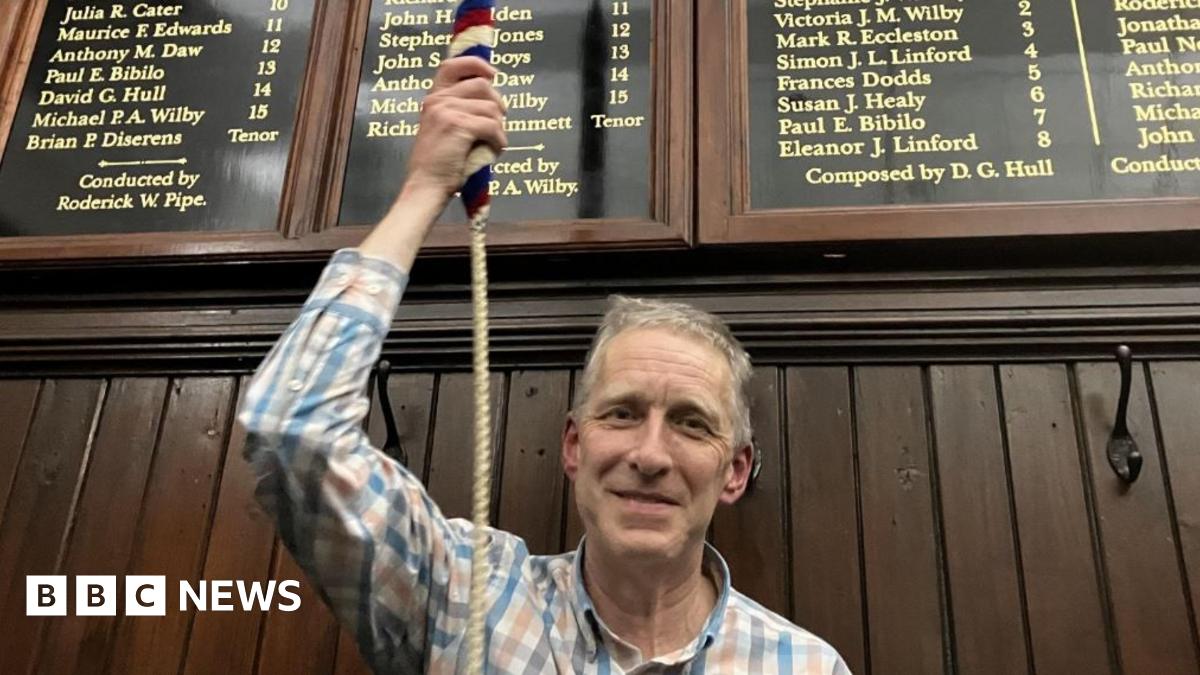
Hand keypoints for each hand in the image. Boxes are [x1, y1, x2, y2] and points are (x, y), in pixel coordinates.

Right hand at [405, 56, 507, 203]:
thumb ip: (458, 111)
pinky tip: (495, 150)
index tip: (493, 73)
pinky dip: (499, 140)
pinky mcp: (458, 126)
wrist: (425, 186)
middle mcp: (438, 100)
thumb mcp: (442, 130)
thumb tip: (491, 100)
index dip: (476, 64)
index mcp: (433, 98)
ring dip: (499, 127)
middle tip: (498, 123)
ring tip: (495, 142)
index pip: (453, 65)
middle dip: (497, 103)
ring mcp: (447, 111)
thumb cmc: (437, 164)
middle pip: (482, 85)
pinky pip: (492, 126)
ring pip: (491, 108)